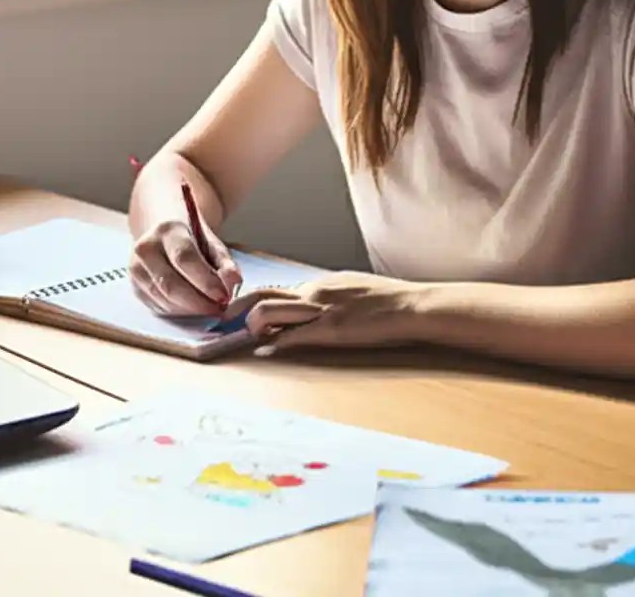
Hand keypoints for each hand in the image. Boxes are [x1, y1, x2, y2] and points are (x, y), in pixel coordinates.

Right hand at [130, 220, 243, 315]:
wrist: (160, 232)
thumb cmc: (191, 238)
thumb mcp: (212, 243)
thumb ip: (225, 263)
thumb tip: (234, 281)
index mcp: (167, 230)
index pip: (185, 258)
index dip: (205, 281)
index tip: (223, 297)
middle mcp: (145, 249)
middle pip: (171, 284)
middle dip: (198, 303)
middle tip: (219, 310)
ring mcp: (136, 270)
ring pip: (164, 300)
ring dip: (191, 311)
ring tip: (210, 309)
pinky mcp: (135, 287)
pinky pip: (159, 308)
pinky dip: (180, 313)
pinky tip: (194, 309)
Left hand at [224, 271, 421, 353]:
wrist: (411, 306)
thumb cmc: (388, 302)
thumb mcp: (353, 291)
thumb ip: (329, 300)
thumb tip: (312, 310)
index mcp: (320, 283)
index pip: (278, 289)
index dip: (254, 301)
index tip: (238, 313)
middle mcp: (314, 291)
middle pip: (262, 294)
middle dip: (236, 308)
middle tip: (222, 322)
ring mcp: (320, 309)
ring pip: (268, 310)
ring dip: (250, 326)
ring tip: (244, 338)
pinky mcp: (330, 329)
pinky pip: (293, 335)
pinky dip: (275, 344)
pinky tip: (265, 352)